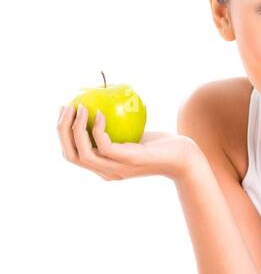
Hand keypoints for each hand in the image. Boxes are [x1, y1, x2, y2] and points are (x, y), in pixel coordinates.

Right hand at [57, 103, 202, 180]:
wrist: (185, 159)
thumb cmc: (161, 145)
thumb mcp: (134, 135)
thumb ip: (118, 128)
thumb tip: (104, 101)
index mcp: (103, 168)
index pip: (71, 155)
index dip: (62, 134)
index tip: (63, 110)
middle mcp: (106, 172)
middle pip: (70, 155)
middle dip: (62, 130)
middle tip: (66, 107)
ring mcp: (116, 169)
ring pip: (83, 153)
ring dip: (76, 128)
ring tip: (80, 107)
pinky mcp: (130, 161)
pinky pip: (105, 146)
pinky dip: (98, 129)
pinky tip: (101, 113)